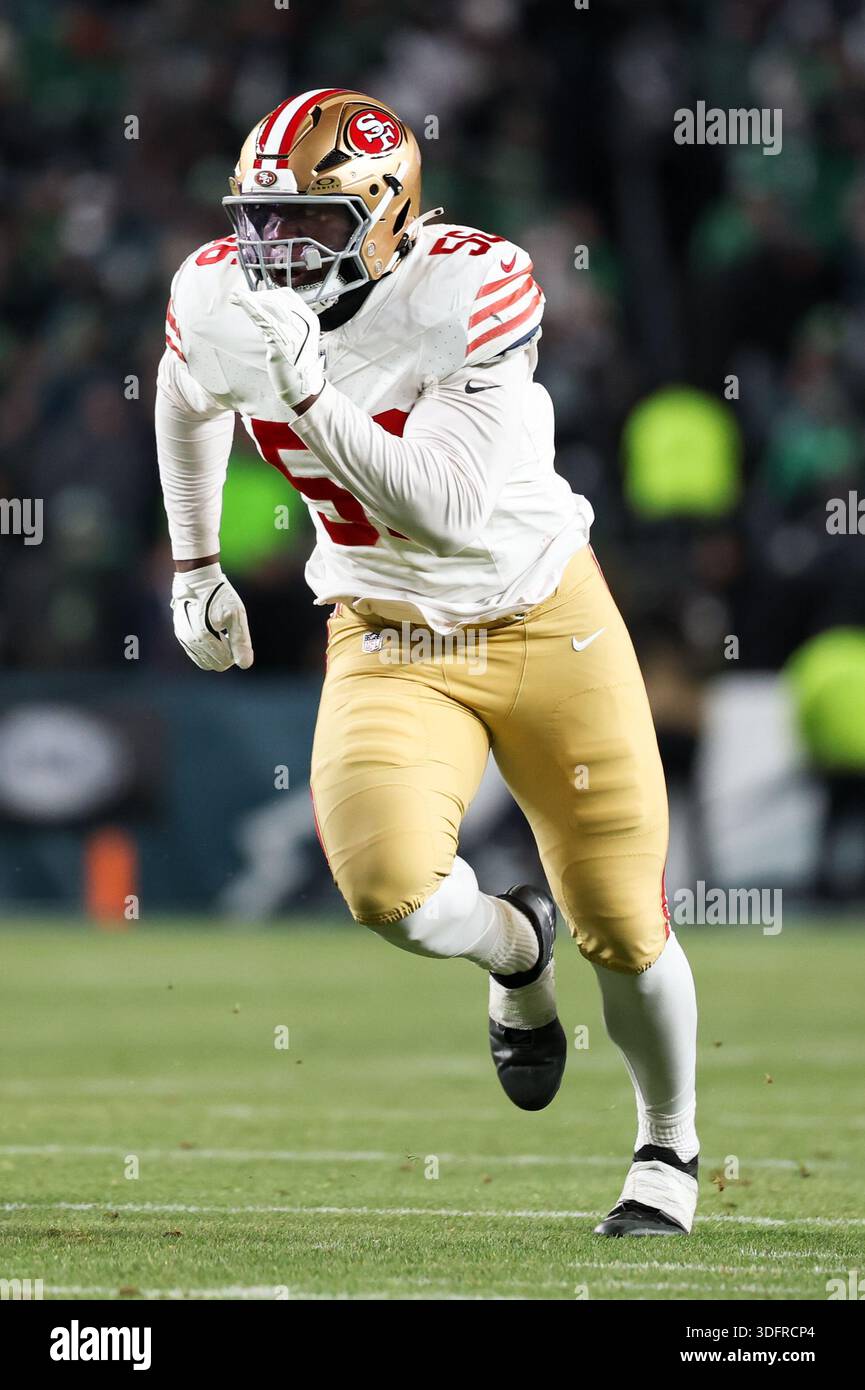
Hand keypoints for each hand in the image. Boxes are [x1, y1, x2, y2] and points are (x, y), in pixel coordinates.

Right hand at [171, 563, 253, 670]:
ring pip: (203, 660)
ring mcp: (183, 637)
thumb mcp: (236, 615)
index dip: (235, 654)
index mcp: (204, 637)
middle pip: (214, 664)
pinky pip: (194, 652)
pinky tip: (212, 633)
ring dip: (215, 652)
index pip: (224, 662)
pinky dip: (205, 649)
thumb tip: (245, 664)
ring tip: (221, 633)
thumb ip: (241, 641)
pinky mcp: (180, 633)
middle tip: (230, 636)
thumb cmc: (220, 594)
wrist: (198, 578)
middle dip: (225, 655)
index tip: (237, 638)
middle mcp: (190, 640)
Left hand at [229, 286, 324, 408]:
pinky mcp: (284, 343)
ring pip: (271, 307)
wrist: (300, 387)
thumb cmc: (292, 364)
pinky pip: (266, 321)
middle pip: (278, 300)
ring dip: (250, 300)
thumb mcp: (290, 338)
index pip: (287, 297)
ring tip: (235, 298)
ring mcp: (296, 333)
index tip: (251, 295)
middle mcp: (305, 323)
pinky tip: (242, 304)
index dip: (268, 293)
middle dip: (256, 296)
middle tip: (237, 296)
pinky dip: (252, 310)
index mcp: (309, 320)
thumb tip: (259, 307)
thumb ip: (280, 323)